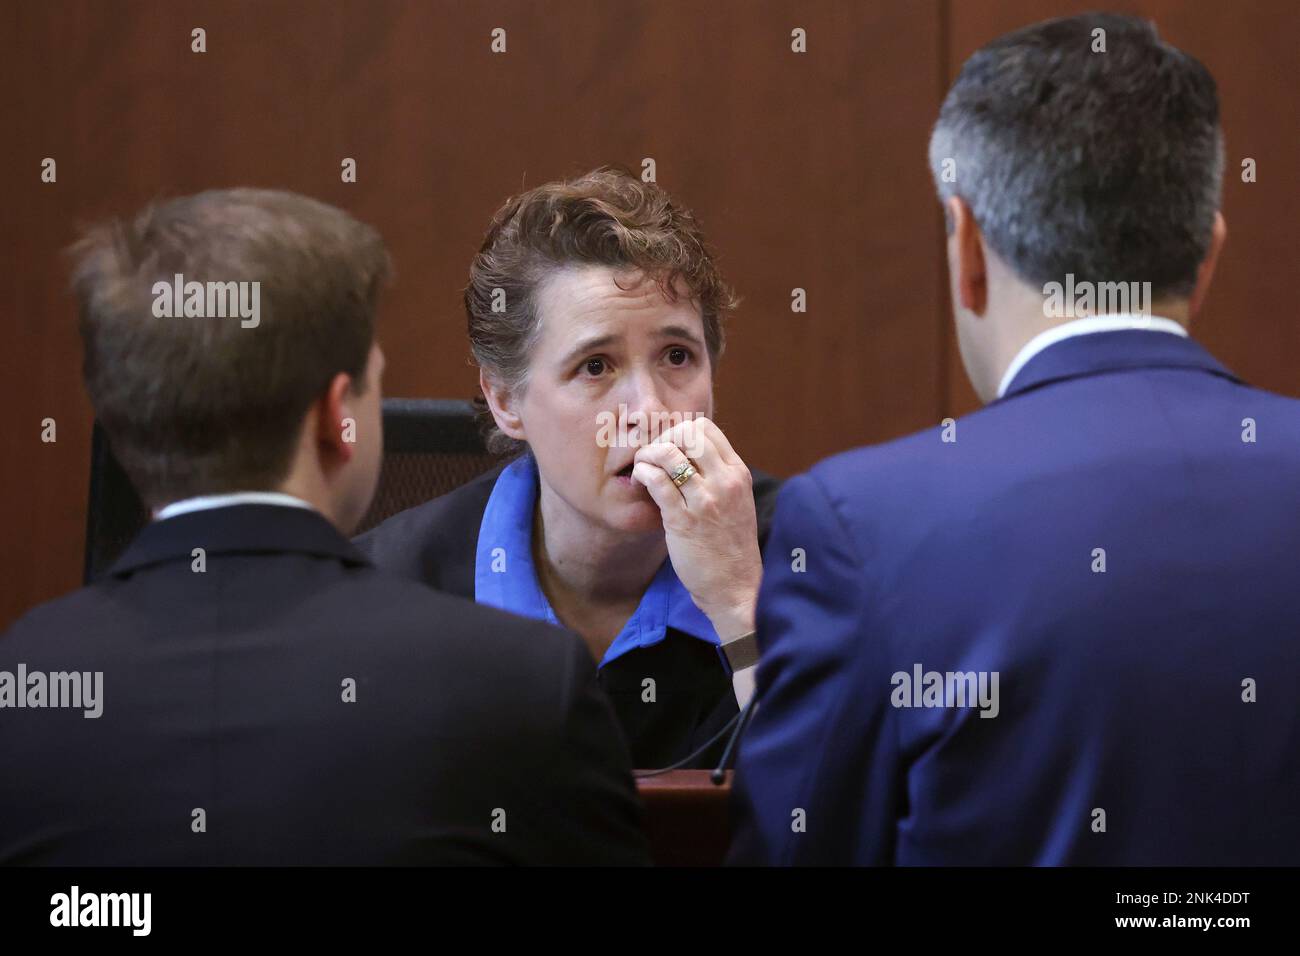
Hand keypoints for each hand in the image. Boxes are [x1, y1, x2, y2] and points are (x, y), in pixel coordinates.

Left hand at [631, 417, 760, 639]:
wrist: (736, 587)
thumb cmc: (730, 547)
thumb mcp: (736, 502)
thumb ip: (718, 476)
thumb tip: (687, 451)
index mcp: (737, 474)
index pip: (705, 428)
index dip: (679, 431)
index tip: (669, 448)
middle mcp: (724, 482)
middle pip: (686, 433)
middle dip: (662, 439)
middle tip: (652, 458)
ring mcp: (705, 500)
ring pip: (668, 453)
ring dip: (648, 455)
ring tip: (643, 468)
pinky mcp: (683, 520)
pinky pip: (656, 480)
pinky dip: (643, 474)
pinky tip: (640, 483)